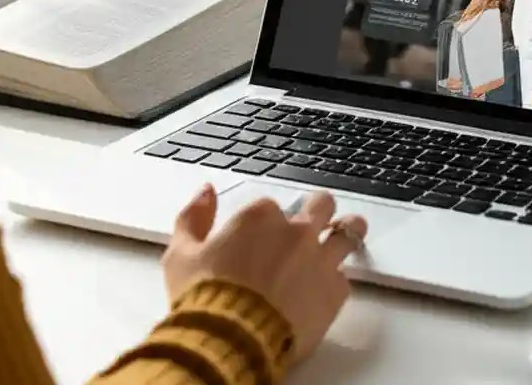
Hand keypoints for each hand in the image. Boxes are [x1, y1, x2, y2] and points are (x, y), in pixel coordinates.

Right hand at [161, 186, 368, 361]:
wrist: (231, 340)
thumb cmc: (203, 298)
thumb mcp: (181, 254)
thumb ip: (193, 217)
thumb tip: (206, 192)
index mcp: (259, 217)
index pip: (272, 206)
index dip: (267, 222)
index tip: (261, 237)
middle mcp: (296, 231)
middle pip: (322, 205)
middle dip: (319, 211)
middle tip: (314, 222)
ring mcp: (320, 259)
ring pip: (351, 231)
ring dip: (347, 232)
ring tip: (345, 236)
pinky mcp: (335, 291)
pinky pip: (345, 278)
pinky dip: (335, 283)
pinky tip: (324, 291)